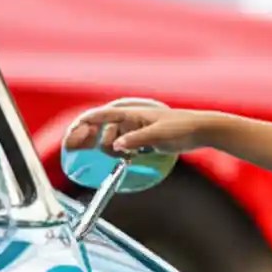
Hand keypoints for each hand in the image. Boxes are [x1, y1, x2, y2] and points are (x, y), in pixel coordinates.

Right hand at [64, 103, 218, 154]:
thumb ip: (137, 139)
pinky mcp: (140, 137)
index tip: (70, 141)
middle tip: (76, 151)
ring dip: (106, 148)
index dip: (80, 127)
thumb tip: (116, 145)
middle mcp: (128, 118)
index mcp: (130, 113)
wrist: (201, 129)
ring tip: (120, 156)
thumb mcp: (159, 135)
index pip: (98, 116)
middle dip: (85, 137)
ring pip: (109, 138)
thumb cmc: (181, 128)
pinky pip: (120, 144)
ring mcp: (133, 127)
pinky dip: (116, 150)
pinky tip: (120, 158)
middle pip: (98, 127)